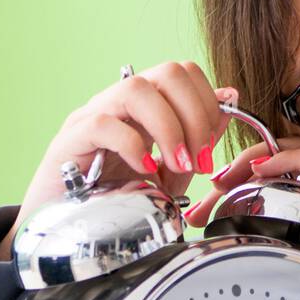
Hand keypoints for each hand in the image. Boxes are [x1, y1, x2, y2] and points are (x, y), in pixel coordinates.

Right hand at [0, 63, 238, 261]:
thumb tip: (230, 95)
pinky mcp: (70, 139)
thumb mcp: (173, 169)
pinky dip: (132, 146)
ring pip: (136, 89)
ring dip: (168, 128)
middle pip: (168, 72)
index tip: (210, 149)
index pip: (185, 72)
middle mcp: (120, 101)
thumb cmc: (120, 196)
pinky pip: (103, 124)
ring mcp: (93, 116)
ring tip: (175, 166)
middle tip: (197, 161)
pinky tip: (144, 170)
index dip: (209, 105)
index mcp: (148, 104)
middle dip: (195, 116)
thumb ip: (200, 136)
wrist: (70, 226)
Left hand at [182, 135, 299, 299]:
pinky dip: (286, 159)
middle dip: (233, 181)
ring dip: (251, 163)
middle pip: (277, 171)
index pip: (277, 190)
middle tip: (201, 204)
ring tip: (220, 179)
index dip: (239, 195)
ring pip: (293, 158)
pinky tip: (258, 168)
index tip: (207, 217)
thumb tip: (264, 297)